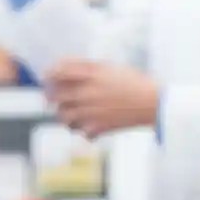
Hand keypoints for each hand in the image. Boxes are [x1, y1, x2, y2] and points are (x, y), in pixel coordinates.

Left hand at [45, 60, 159, 138]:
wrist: (152, 102)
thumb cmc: (131, 82)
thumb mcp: (109, 67)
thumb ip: (85, 67)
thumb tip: (62, 68)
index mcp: (91, 75)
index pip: (58, 72)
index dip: (49, 75)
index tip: (46, 78)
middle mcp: (87, 92)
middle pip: (55, 96)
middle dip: (51, 97)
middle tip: (51, 98)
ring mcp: (91, 111)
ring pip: (63, 116)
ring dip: (64, 115)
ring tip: (69, 114)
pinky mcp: (98, 127)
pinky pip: (80, 132)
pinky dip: (81, 130)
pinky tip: (87, 125)